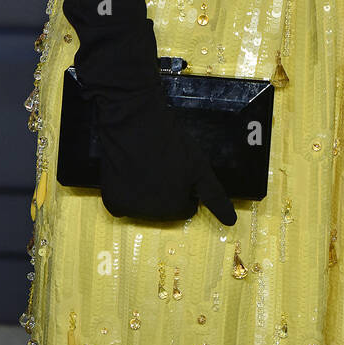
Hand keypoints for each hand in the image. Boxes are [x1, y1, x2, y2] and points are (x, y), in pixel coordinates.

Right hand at [96, 85, 236, 225]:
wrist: (133, 122)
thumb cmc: (170, 142)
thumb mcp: (199, 167)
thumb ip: (214, 196)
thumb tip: (231, 222)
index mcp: (175, 209)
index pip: (186, 208)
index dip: (186, 187)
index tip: (181, 170)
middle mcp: (152, 216)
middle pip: (165, 210)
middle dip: (168, 191)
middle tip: (164, 165)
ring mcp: (130, 209)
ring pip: (145, 207)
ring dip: (148, 192)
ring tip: (149, 165)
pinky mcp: (112, 201)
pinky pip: (124, 203)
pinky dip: (128, 192)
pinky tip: (132, 173)